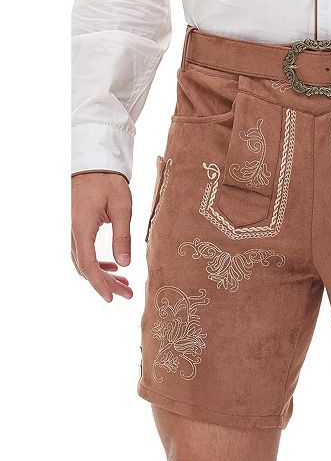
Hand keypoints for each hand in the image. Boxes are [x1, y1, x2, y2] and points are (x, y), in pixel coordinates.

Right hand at [71, 172, 133, 301]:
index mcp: (82, 228)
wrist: (96, 163)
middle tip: (127, 294)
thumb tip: (124, 264)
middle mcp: (73, 231)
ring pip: (84, 260)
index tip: (111, 298)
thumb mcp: (122, 208)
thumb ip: (123, 236)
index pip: (88, 264)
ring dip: (103, 274)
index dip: (99, 283)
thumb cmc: (109, 182)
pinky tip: (113, 266)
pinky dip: (98, 262)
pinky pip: (84, 251)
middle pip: (86, 266)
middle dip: (106, 283)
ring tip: (124, 284)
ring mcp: (74, 229)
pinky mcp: (79, 226)